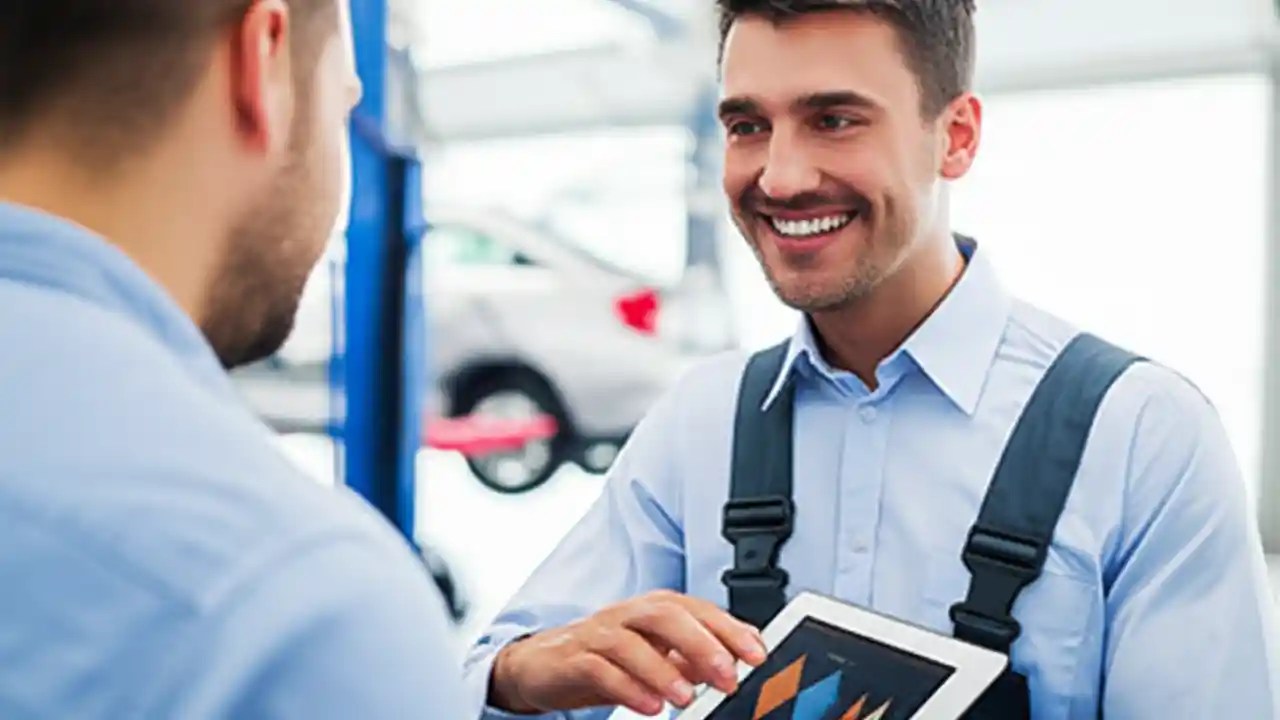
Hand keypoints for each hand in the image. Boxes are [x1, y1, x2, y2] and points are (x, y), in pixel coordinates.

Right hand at [488, 590, 767, 715]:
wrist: (543, 664)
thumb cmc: (607, 657)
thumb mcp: (657, 657)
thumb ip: (694, 659)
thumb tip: (737, 666)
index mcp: (654, 609)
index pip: (697, 609)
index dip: (730, 629)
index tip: (757, 655)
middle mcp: (627, 615)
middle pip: (666, 615)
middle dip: (702, 644)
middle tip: (728, 677)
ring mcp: (598, 634)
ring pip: (631, 641)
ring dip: (663, 670)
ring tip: (687, 699)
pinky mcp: (574, 659)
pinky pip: (599, 668)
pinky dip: (627, 687)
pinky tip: (649, 707)